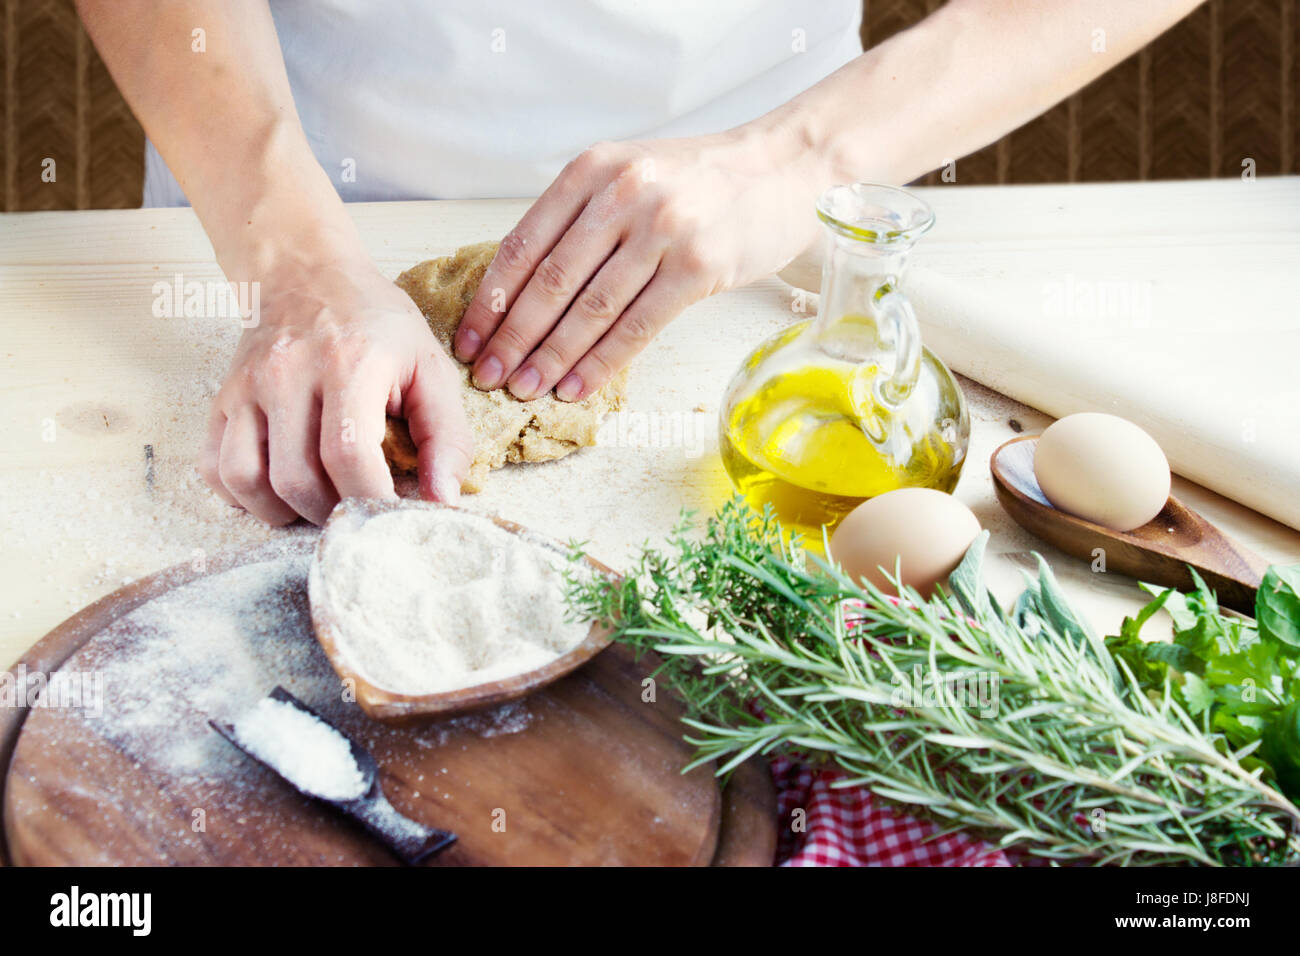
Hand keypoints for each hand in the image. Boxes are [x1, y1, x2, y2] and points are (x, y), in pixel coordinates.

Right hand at [199, 257, 472, 525]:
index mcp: (348, 363)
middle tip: (360, 509)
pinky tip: (279, 492)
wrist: (307, 272)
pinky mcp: (222, 399)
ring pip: (247, 480)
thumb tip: (443, 501)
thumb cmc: (376, 325)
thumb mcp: (430, 366)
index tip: (394, 517)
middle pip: (297, 478)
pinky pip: (214, 468)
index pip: (349, 455)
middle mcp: (287, 373)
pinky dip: (243, 497)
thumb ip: (446, 435)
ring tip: (320, 503)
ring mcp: (247, 387)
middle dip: (334, 512)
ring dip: (285, 512)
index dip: (374, 501)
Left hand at [453, 125, 825, 401]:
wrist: (783, 170)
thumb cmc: (699, 182)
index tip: (469, 340)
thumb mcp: (629, 175)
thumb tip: (519, 293)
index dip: (490, 299)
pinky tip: (577, 387)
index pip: (523, 244)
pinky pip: (637, 327)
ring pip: (591, 309)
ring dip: (552, 357)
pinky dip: (601, 363)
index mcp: (591, 170)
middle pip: (550, 282)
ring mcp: (663, 230)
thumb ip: (579, 219)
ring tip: (525, 390)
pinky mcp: (699, 267)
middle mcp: (623, 194)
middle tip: (488, 377)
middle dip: (512, 338)